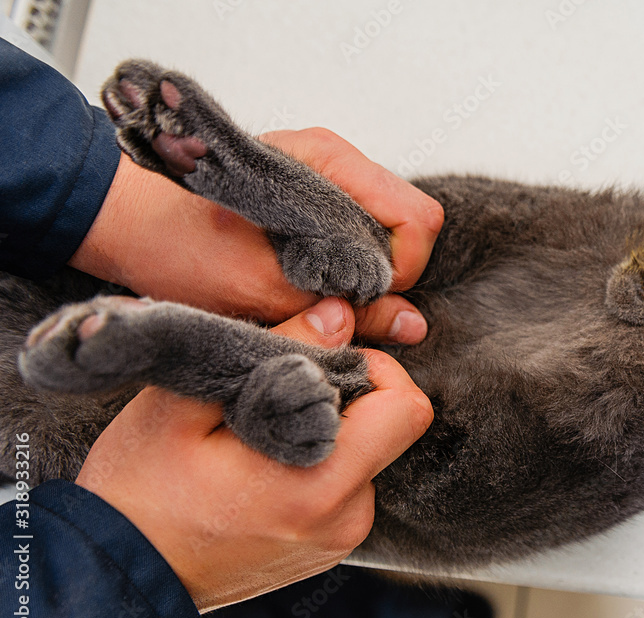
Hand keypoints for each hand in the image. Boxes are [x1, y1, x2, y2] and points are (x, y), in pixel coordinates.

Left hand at [68, 127, 442, 341]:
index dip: (400, 271)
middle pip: (407, 224)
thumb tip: (412, 325)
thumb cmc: (176, 243)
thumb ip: (348, 309)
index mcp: (329, 165)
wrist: (122, 220)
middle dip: (381, 272)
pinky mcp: (312, 193)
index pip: (416, 220)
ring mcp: (325, 174)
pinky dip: (340, 263)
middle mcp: (335, 161)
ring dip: (358, 269)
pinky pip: (355, 233)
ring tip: (309, 287)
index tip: (359, 299)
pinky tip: (301, 276)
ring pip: (384, 232)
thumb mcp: (267, 293)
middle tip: (333, 298)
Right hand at [74, 297, 432, 611]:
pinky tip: (259, 467)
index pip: (406, 409)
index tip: (320, 359)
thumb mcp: (186, 404)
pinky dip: (317, 463)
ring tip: (257, 436)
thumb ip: (274, 351)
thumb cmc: (139, 489)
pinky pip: (346, 487)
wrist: (117, 576)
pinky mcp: (326, 549)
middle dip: (346, 396)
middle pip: (389, 430)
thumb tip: (339, 316)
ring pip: (365, 455)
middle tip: (276, 393)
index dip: (375, 366)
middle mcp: (344, 521)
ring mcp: (338, 541)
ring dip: (328, 431)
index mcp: (320, 487)